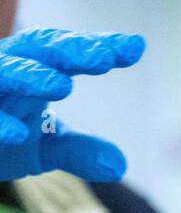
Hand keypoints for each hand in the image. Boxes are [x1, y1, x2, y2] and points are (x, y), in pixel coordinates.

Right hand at [0, 28, 144, 181]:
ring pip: (5, 72)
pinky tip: (18, 134)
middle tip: (102, 57)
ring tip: (61, 85)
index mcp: (34, 69)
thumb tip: (118, 165)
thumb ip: (80, 151)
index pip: (68, 53)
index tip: (135, 47)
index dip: (98, 47)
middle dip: (69, 50)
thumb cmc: (6, 133)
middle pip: (38, 48)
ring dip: (31, 76)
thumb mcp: (46, 146)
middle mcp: (8, 69)